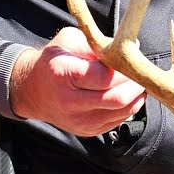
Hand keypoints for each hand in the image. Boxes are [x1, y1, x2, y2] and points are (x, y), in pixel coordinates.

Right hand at [8, 26, 145, 135]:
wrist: (31, 90)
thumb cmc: (53, 60)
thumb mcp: (69, 41)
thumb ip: (97, 44)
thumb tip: (128, 48)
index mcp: (64, 74)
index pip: (105, 77)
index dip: (125, 69)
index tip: (132, 60)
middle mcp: (70, 101)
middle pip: (117, 99)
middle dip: (136, 85)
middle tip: (142, 73)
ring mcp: (78, 121)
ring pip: (121, 113)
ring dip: (136, 98)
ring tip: (139, 83)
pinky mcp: (86, 131)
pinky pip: (117, 122)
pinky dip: (129, 108)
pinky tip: (129, 96)